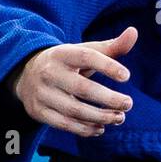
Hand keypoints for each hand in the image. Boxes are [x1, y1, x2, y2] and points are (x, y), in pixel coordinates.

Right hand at [13, 27, 137, 137]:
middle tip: (129, 104)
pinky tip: (101, 127)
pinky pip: (64, 124)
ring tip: (119, 117)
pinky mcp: (38, 111)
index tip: (127, 76)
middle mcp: (50, 72)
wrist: (27, 74)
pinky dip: (85, 129)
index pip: (86, 57)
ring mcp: (42, 93)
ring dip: (100, 117)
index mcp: (63, 53)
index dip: (107, 66)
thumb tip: (134, 32)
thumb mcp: (84, 51)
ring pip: (74, 110)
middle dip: (109, 99)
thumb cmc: (67, 62)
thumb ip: (111, 47)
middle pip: (82, 88)